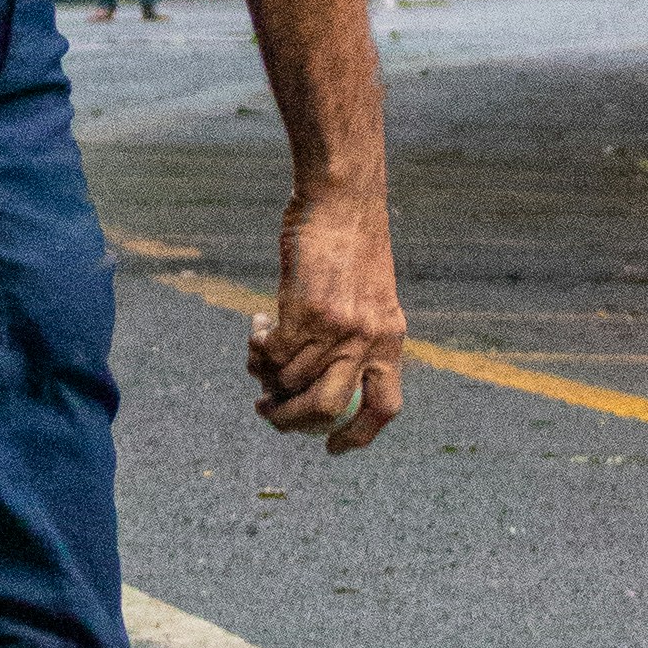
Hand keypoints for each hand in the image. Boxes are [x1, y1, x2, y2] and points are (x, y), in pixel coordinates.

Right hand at [250, 178, 403, 454]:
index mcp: (390, 340)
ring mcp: (338, 329)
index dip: (358, 436)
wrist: (344, 199)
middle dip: (292, 420)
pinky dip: (258, 349)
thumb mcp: (369, 293)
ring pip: (291, 382)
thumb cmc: (351, 241)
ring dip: (266, 376)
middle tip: (268, 410)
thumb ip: (357, 333)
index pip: (384, 408)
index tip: (332, 448)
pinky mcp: (306, 312)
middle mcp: (368, 341)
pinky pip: (274, 354)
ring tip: (258, 352)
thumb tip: (319, 375)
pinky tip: (257, 327)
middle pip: (327, 409)